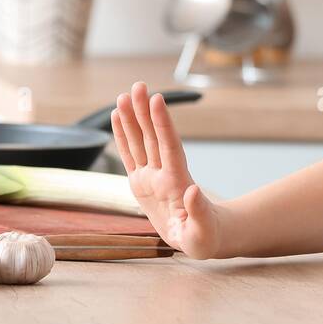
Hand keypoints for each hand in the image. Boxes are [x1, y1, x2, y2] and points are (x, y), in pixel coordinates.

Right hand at [112, 81, 223, 259]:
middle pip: (152, 137)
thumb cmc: (206, 238)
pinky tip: (117, 116)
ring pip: (140, 142)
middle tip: (138, 85)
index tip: (157, 100)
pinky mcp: (141, 183)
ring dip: (132, 119)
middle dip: (144, 112)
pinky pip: (130, 155)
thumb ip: (198, 212)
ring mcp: (152, 177)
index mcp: (177, 182)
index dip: (162, 124)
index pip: (168, 147)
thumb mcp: (202, 234)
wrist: (205, 237)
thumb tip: (193, 190)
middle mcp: (163, 174)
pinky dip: (122, 136)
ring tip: (124, 95)